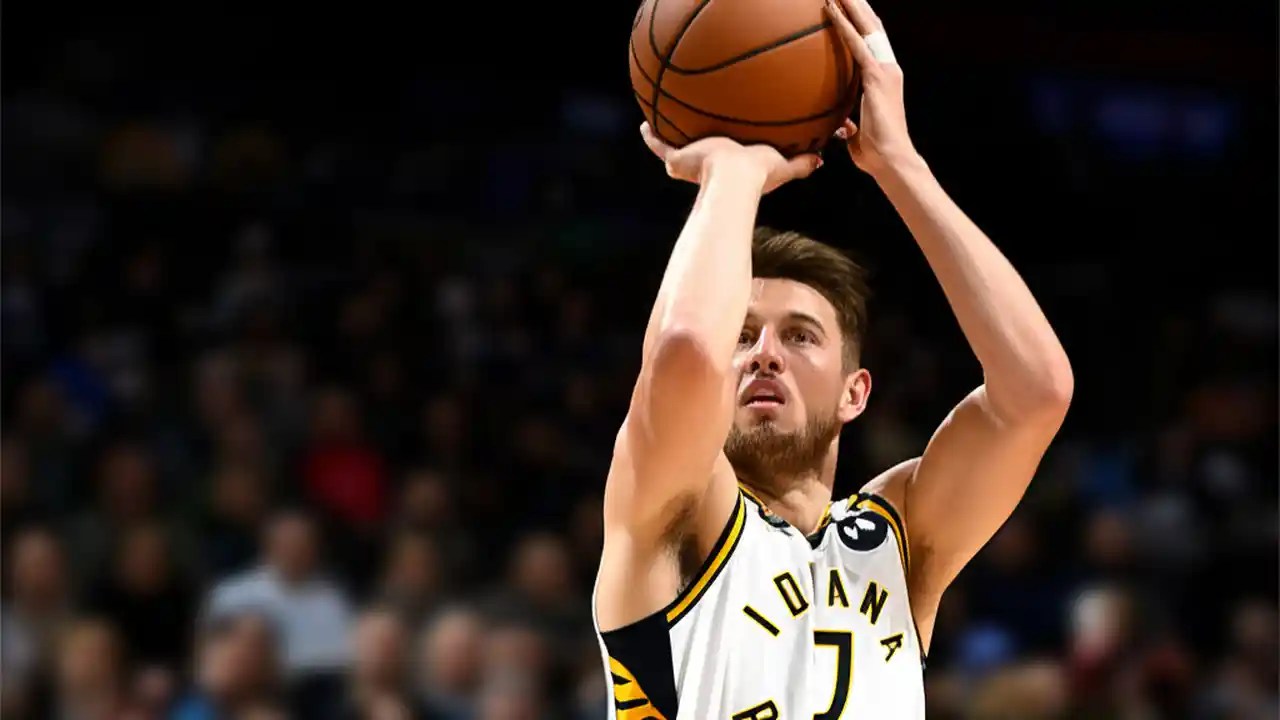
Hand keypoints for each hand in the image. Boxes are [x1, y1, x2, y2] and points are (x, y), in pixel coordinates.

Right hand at [640, 123, 822, 193]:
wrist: (734, 177)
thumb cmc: (757, 175)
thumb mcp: (781, 166)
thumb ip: (801, 164)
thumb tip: (823, 159)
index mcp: (728, 168)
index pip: (725, 160)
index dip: (725, 153)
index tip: (727, 144)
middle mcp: (705, 168)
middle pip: (698, 153)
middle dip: (696, 145)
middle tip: (697, 129)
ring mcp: (688, 163)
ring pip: (676, 149)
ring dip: (672, 137)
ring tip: (664, 122)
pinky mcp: (676, 160)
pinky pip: (659, 146)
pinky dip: (651, 137)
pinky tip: (645, 125)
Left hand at [823, 0, 918, 177]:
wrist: (891, 159)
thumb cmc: (875, 153)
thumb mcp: (857, 135)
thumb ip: (849, 125)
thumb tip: (840, 126)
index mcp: (884, 79)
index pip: (871, 43)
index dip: (861, 24)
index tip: (848, 7)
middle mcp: (888, 68)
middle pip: (872, 28)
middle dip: (858, 5)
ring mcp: (884, 70)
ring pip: (866, 28)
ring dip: (851, 5)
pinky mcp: (876, 76)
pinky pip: (855, 44)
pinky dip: (842, 25)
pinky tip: (830, 9)